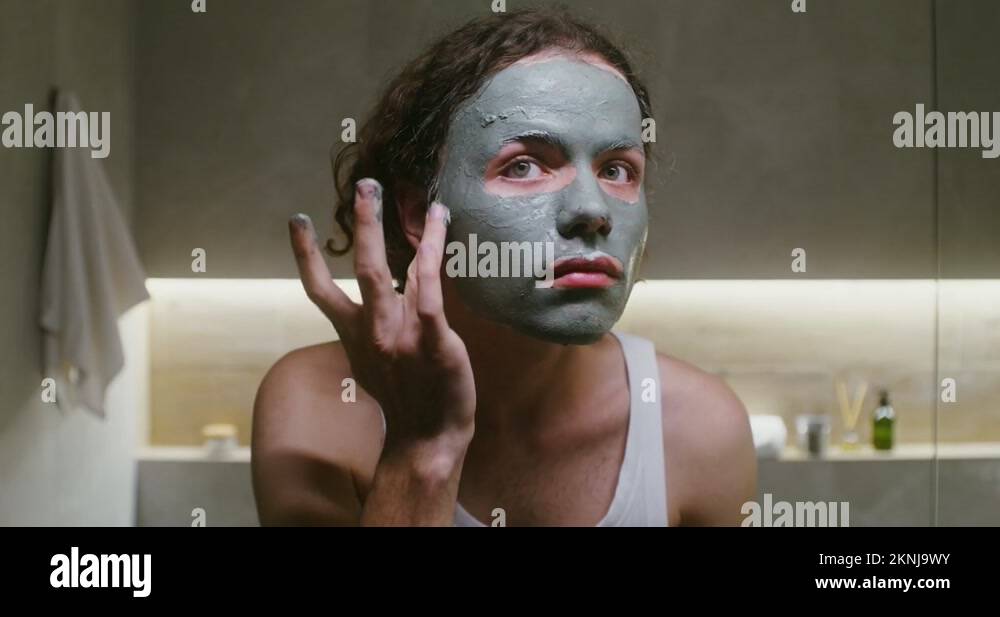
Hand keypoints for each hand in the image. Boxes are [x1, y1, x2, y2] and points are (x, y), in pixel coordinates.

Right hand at [287, 179, 475, 465]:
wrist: (428, 438)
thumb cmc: (404, 397)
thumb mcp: (376, 361)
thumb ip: (374, 324)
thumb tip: (383, 292)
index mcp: (354, 333)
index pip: (320, 289)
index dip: (306, 254)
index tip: (298, 220)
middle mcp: (371, 329)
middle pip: (359, 267)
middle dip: (362, 223)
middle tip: (367, 184)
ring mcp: (400, 334)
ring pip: (387, 272)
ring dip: (394, 231)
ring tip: (406, 196)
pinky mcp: (432, 340)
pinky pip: (428, 291)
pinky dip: (432, 255)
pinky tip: (442, 226)